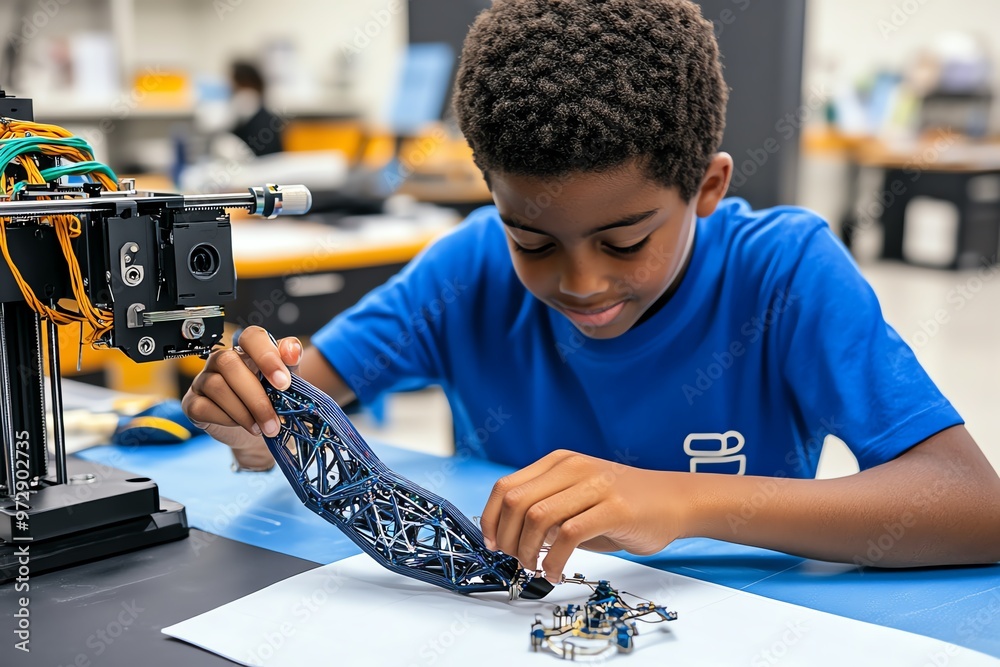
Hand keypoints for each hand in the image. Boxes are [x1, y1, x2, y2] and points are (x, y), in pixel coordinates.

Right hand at [181, 326, 301, 470]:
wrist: (261, 432)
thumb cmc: (272, 401)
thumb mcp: (287, 383)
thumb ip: (290, 363)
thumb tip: (292, 351)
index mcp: (247, 350)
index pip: (251, 337)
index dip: (267, 356)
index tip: (283, 382)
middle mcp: (222, 360)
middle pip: (229, 364)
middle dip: (256, 396)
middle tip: (275, 420)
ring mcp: (204, 380)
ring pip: (217, 386)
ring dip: (244, 412)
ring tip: (262, 428)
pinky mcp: (192, 402)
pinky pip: (202, 406)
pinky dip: (226, 419)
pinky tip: (241, 425)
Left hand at [480, 450, 687, 581]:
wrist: (675, 501)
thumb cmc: (623, 506)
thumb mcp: (579, 498)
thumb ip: (548, 509)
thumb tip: (509, 538)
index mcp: (559, 462)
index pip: (506, 487)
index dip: (490, 519)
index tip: (492, 545)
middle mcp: (573, 467)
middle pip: (516, 502)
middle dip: (507, 539)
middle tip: (514, 561)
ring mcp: (594, 485)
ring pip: (538, 517)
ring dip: (528, 551)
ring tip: (535, 569)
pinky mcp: (614, 508)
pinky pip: (568, 535)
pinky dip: (554, 560)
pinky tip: (555, 572)